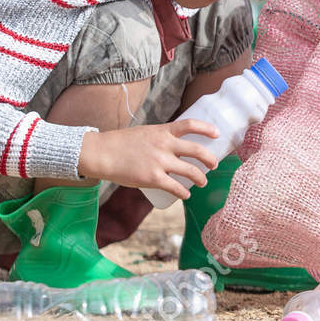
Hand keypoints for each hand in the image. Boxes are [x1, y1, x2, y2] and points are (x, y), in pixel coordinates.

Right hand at [77, 120, 220, 198]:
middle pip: (197, 151)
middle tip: (214, 165)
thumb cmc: (120, 144)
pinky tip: (185, 195)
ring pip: (191, 171)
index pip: (191, 124)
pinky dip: (184, 193)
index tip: (217, 134)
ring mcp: (160, 162)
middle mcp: (165, 145)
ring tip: (202, 183)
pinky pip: (176, 188)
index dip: (207, 129)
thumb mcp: (144, 133)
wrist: (101, 153)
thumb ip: (160, 138)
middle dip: (210, 160)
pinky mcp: (153, 178)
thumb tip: (173, 149)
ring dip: (200, 179)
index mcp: (162, 131)